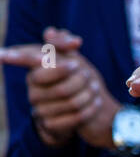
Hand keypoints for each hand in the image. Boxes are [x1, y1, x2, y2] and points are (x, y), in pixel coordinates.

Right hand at [0, 28, 118, 147]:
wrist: (85, 108)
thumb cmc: (75, 77)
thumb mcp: (71, 57)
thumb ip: (61, 43)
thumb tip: (52, 31)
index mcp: (34, 71)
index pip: (26, 60)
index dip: (31, 58)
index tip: (45, 57)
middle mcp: (33, 90)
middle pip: (59, 85)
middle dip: (79, 79)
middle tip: (88, 74)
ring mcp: (40, 109)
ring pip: (69, 101)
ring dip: (88, 94)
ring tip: (95, 88)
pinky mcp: (51, 125)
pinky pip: (74, 118)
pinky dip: (90, 109)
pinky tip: (97, 103)